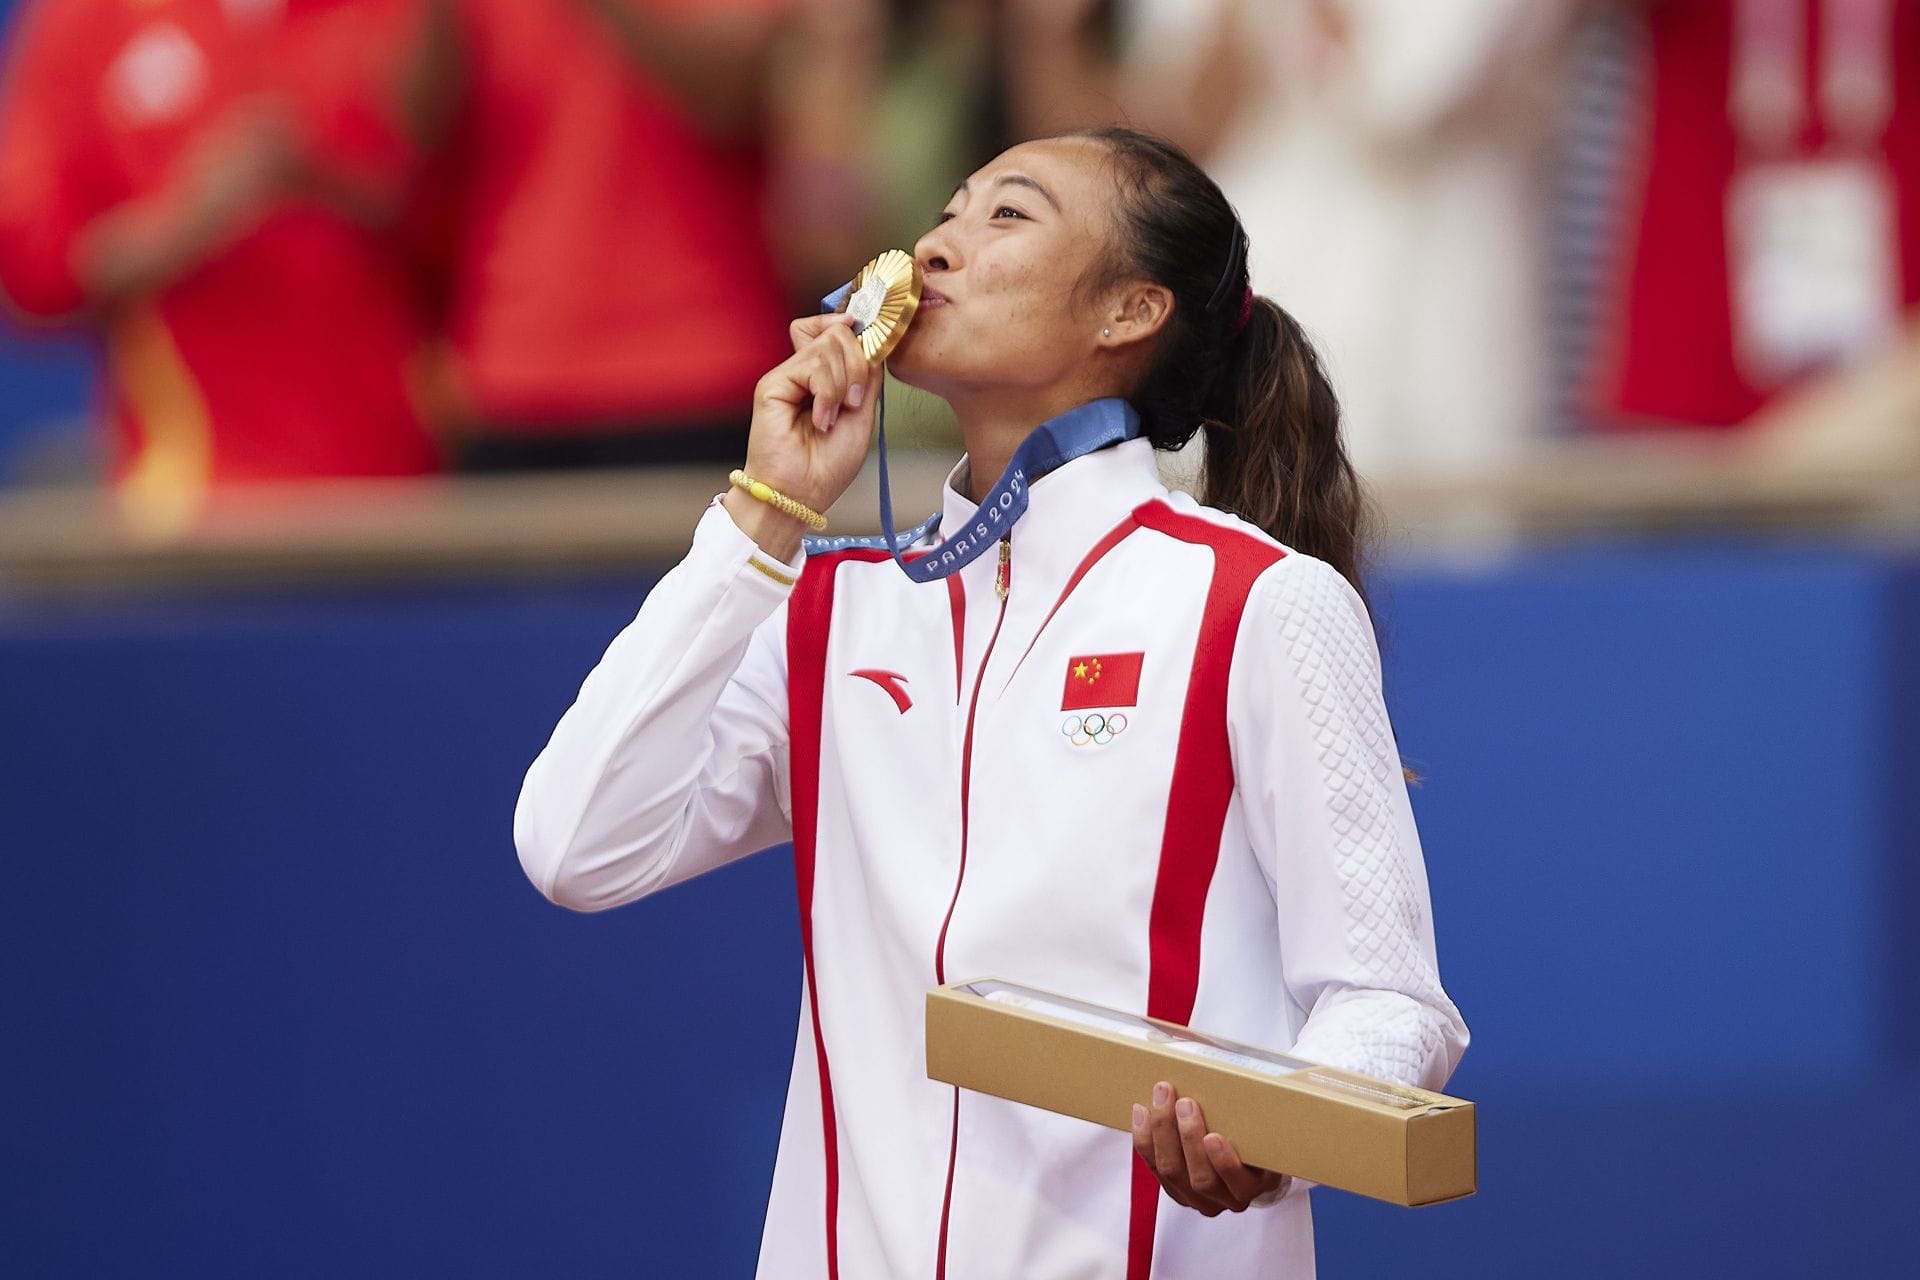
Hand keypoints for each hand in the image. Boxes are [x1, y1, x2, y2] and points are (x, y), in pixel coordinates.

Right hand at [725, 313, 883, 556]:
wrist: (801, 495)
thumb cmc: (827, 465)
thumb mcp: (862, 415)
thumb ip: (866, 377)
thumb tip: (870, 341)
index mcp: (824, 378)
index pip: (836, 332)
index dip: (855, 332)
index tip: (873, 347)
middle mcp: (804, 372)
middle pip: (838, 335)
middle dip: (858, 365)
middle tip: (852, 403)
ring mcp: (787, 376)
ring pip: (828, 346)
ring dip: (842, 384)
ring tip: (832, 418)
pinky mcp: (772, 384)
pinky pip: (812, 365)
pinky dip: (826, 393)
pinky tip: (820, 419)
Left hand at [1131, 1081, 1288, 1215]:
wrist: (1243, 1156)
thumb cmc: (1251, 1134)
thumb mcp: (1260, 1123)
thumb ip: (1248, 1106)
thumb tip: (1226, 1066)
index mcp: (1255, 1183)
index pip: (1240, 1182)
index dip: (1225, 1163)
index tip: (1214, 1136)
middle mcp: (1227, 1198)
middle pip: (1201, 1178)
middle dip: (1188, 1138)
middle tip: (1184, 1103)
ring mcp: (1198, 1199)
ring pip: (1172, 1172)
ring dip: (1163, 1132)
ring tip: (1161, 1098)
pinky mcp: (1175, 1190)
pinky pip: (1153, 1168)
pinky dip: (1145, 1139)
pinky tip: (1142, 1113)